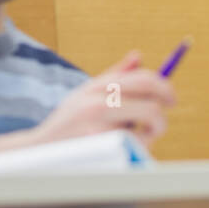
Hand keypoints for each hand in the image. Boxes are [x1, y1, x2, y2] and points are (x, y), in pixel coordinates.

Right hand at [33, 52, 175, 146]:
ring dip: (150, 135)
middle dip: (162, 115)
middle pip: (151, 104)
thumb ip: (114, 76)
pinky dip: (137, 150)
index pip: (143, 79)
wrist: (37, 151)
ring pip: (145, 128)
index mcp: (98, 86)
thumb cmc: (68, 123)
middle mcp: (98, 102)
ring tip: (136, 139)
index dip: (164, 87)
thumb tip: (138, 55)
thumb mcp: (86, 93)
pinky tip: (122, 152)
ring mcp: (98, 126)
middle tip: (160, 124)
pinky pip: (135, 147)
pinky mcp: (98, 147)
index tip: (171, 99)